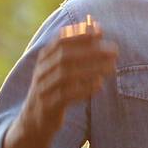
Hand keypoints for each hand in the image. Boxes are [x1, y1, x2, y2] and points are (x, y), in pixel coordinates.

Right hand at [22, 15, 117, 134]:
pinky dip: (83, 89)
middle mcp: (41, 71)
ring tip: (111, 67)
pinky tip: (99, 85)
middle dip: (91, 51)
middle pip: (65, 56)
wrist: (34, 121)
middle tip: (114, 51)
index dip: (80, 35)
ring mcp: (43, 89)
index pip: (60, 40)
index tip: (100, 32)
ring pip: (66, 75)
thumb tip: (97, 27)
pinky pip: (65, 96)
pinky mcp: (48, 106)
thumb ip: (78, 48)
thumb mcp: (62, 68)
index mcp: (44, 58)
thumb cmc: (54, 89)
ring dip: (91, 69)